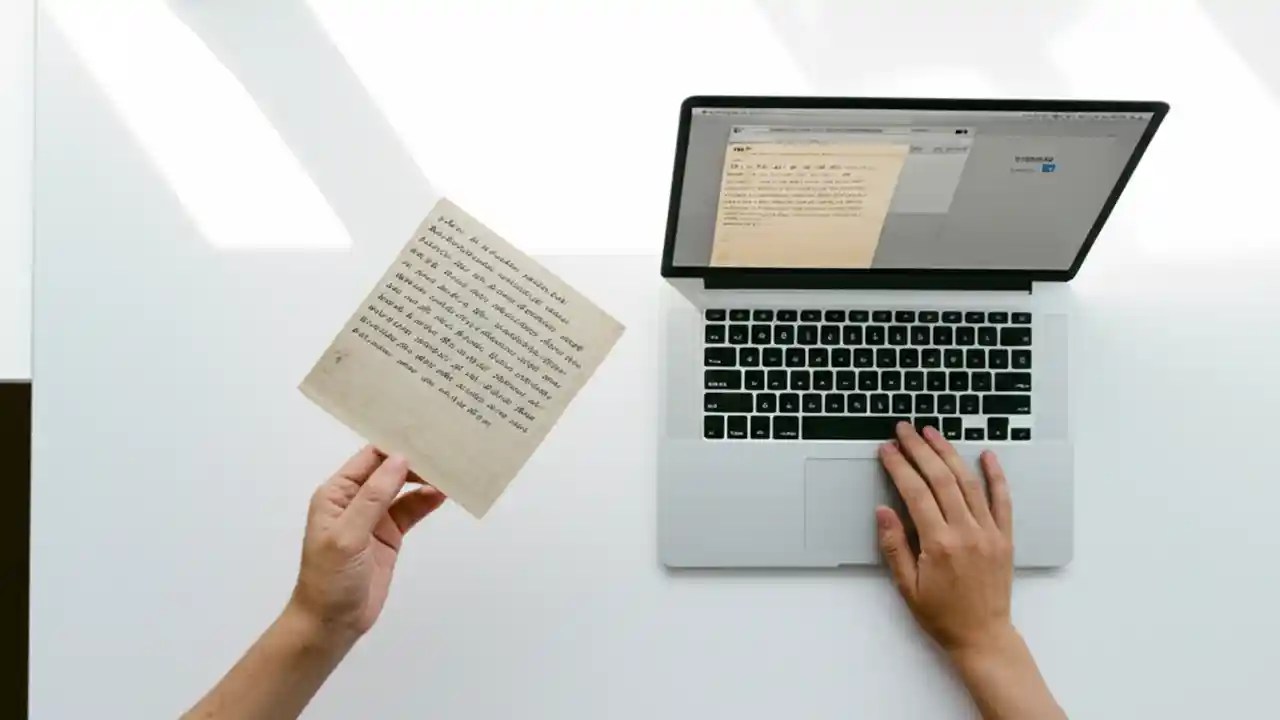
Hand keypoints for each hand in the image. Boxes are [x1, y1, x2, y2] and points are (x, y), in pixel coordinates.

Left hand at [287, 446, 446, 643]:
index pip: (369, 458)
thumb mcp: (348, 535)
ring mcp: (374, 518)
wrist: (331, 623)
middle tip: (445, 448)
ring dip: (424, 480)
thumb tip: (400, 459)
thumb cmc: (330, 578)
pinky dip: (427, 501)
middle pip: (389, 470)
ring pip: (403, 490)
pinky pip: (411, 511)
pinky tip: (444, 493)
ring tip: (451, 469)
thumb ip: (374, 497)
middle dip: (414, 461)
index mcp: (336, 493)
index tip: (424, 433)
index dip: (395, 445)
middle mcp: (355, 500)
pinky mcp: (390, 536)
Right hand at [876, 422, 1013, 655]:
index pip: (915, 492)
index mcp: (939, 544)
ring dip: (949, 453)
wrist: (983, 636)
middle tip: (905, 430)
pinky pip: (1002, 499)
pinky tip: (986, 455)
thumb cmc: (942, 616)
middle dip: (920, 449)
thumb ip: (894, 546)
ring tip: (933, 433)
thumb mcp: (907, 586)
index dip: (899, 466)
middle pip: (941, 478)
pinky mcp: (1004, 537)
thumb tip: (883, 511)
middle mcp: (966, 532)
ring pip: (968, 482)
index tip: (887, 450)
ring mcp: (989, 532)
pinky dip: (995, 475)